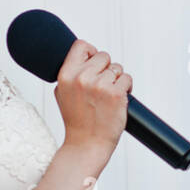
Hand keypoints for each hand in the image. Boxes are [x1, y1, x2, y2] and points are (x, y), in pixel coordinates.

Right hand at [54, 39, 132, 160]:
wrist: (86, 144)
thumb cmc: (77, 120)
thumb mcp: (62, 93)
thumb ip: (71, 74)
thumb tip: (85, 56)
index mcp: (66, 75)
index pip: (81, 45)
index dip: (91, 52)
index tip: (94, 64)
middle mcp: (82, 77)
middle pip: (103, 56)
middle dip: (106, 69)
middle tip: (102, 87)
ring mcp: (100, 85)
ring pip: (117, 68)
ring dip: (117, 80)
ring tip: (108, 96)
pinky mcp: (116, 94)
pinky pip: (127, 79)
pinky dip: (126, 88)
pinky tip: (118, 100)